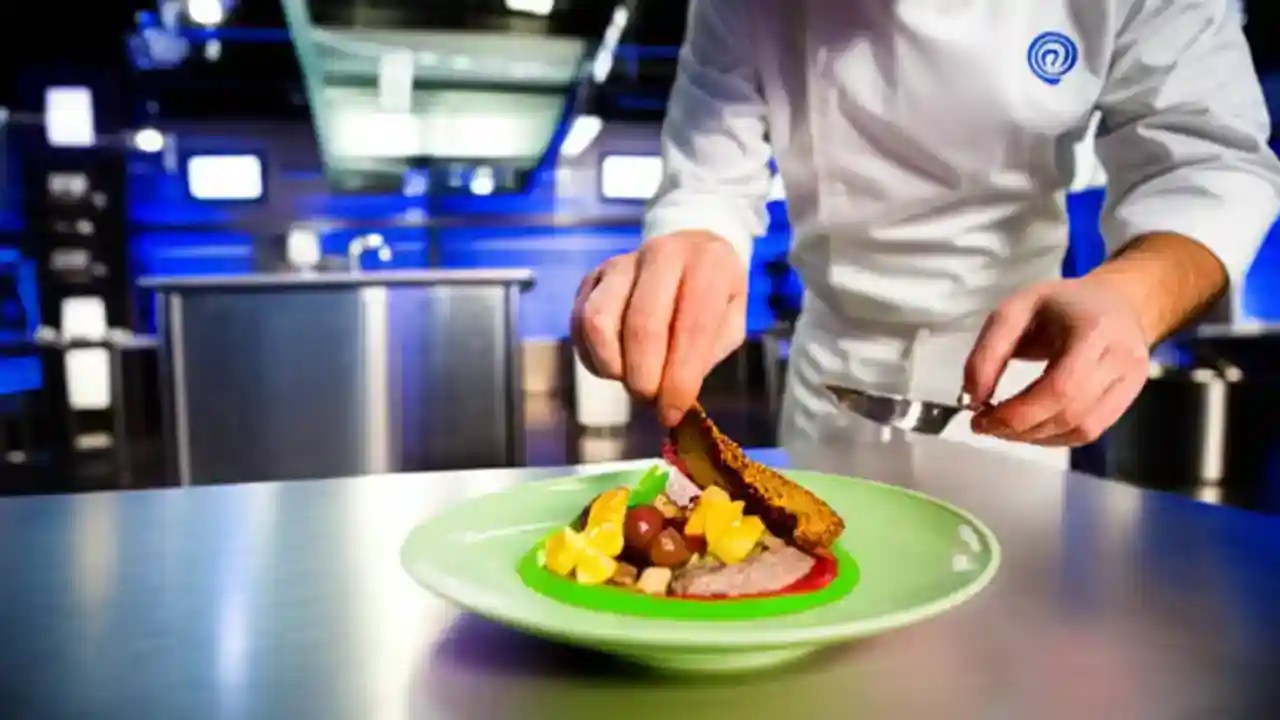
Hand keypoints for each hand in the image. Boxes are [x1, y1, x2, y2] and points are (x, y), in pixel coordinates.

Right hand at [571, 231, 747, 426]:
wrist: (691, 252)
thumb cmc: (713, 299)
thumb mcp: (728, 325)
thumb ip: (704, 357)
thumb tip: (671, 400)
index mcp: (707, 264)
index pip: (691, 327)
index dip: (679, 378)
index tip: (672, 413)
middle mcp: (662, 254)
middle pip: (642, 325)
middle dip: (644, 378)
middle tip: (651, 400)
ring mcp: (621, 262)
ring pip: (599, 320)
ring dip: (613, 366)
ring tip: (631, 380)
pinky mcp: (593, 277)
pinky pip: (579, 322)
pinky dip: (592, 357)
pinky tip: (613, 366)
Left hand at [963, 278, 1150, 446]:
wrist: (1118, 300)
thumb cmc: (1062, 303)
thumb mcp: (1014, 310)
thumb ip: (988, 352)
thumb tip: (972, 397)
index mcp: (1094, 329)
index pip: (1060, 388)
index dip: (1018, 413)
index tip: (980, 419)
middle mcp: (1121, 358)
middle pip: (1071, 413)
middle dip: (1021, 428)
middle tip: (985, 425)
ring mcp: (1132, 381)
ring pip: (1082, 429)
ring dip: (1035, 436)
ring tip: (1005, 426)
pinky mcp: (1131, 398)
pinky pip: (1090, 431)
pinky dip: (1054, 437)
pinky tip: (1031, 427)